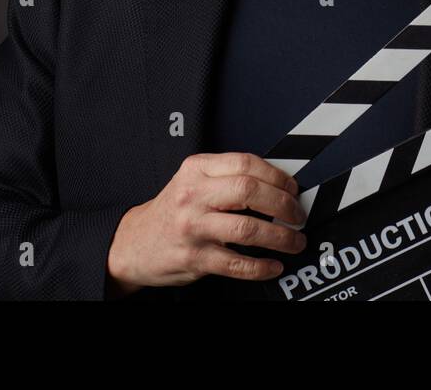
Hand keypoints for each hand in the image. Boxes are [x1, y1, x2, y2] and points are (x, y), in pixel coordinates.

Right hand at [105, 152, 307, 295]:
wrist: (132, 244)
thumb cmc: (171, 211)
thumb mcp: (193, 181)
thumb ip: (228, 176)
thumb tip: (277, 183)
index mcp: (197, 170)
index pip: (245, 163)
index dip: (277, 175)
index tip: (292, 187)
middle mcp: (194, 196)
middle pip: (249, 191)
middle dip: (283, 204)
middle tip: (298, 214)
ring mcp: (193, 228)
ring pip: (247, 228)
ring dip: (280, 237)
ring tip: (294, 241)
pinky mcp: (194, 258)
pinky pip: (236, 263)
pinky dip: (261, 267)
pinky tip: (273, 265)